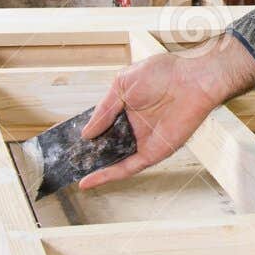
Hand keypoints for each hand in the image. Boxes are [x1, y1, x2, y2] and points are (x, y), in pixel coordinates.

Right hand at [75, 34, 254, 188]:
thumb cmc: (163, 73)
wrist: (193, 79)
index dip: (84, 135)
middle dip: (85, 156)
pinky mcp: (154, 153)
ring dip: (92, 169)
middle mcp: (133, 128)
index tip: (62, 143)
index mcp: (126, 109)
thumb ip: (104, 110)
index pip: (100, 126)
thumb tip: (86, 133)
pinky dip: (107, 176)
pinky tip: (88, 181)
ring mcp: (143, 142)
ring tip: (66, 175)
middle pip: (105, 146)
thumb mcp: (123, 85)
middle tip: (61, 163)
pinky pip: (127, 168)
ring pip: (113, 160)